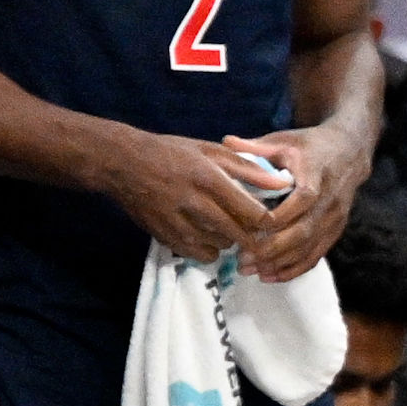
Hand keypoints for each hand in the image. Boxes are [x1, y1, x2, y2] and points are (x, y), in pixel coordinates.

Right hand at [96, 125, 279, 264]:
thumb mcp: (211, 151)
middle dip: (252, 235)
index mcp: (208, 178)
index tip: (270, 219)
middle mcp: (192, 203)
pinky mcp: (164, 236)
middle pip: (237, 233)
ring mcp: (176, 222)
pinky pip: (198, 253)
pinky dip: (209, 249)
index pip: (250, 211)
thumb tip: (283, 183)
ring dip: (230, 240)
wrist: (123, 164)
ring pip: (219, 245)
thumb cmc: (171, 153)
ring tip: (228, 227)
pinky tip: (208, 236)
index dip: (266, 220)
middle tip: (255, 229)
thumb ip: (248, 168)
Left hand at [231, 122, 367, 281]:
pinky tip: (270, 276)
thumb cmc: (308, 146)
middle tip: (242, 260)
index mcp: (317, 175)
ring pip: (310, 247)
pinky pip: (317, 254)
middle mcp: (330, 199)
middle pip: (304, 230)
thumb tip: (225, 142)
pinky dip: (295, 269)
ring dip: (280, 263)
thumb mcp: (284, 140)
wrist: (349, 152)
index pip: (302, 199)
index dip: (278, 217)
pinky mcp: (336, 230)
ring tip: (250, 271)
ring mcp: (335, 218)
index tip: (249, 229)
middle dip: (273, 249)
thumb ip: (255, 147)